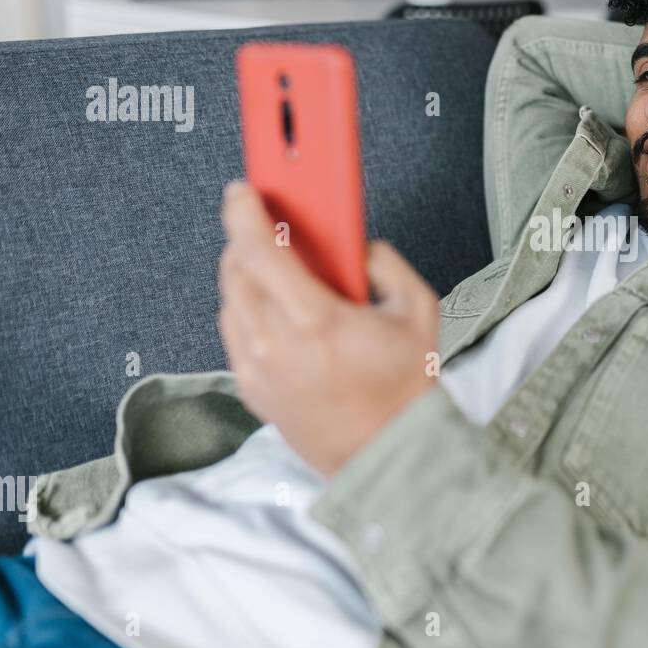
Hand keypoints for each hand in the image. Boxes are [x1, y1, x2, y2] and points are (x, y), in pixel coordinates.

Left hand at [217, 180, 439, 476]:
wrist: (389, 455)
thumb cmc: (405, 387)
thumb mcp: (418, 310)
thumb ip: (384, 263)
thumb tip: (353, 244)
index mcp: (316, 322)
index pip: (260, 251)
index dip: (244, 213)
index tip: (243, 192)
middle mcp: (276, 346)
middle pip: (235, 272)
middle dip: (246, 242)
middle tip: (269, 229)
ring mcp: (257, 371)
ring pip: (229, 301)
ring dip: (245, 277)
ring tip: (277, 271)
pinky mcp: (251, 390)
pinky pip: (234, 334)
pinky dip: (247, 311)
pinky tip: (278, 312)